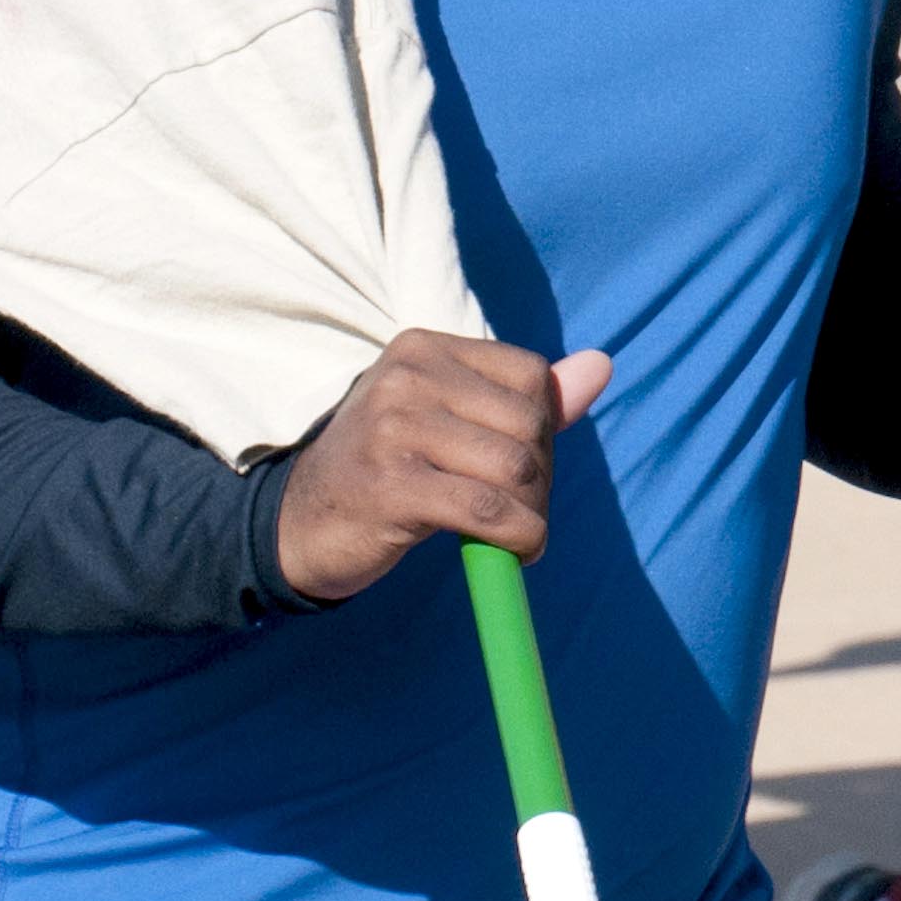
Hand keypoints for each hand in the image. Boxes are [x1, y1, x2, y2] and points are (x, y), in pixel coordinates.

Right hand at [272, 331, 610, 602]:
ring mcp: (394, 429)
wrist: (299, 525)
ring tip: (518, 535)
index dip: (545, 430)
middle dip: (541, 478)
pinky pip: (490, 511)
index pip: (530, 376)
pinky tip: (513, 553)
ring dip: (533, 515)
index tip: (521, 468)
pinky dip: (519, 538)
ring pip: (515, 468)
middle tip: (521, 512)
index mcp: (422, 348)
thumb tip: (602, 365)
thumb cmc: (386, 469)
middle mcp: (407, 377)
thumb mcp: (448, 419)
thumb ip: (524, 397)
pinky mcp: (392, 486)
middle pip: (529, 424)